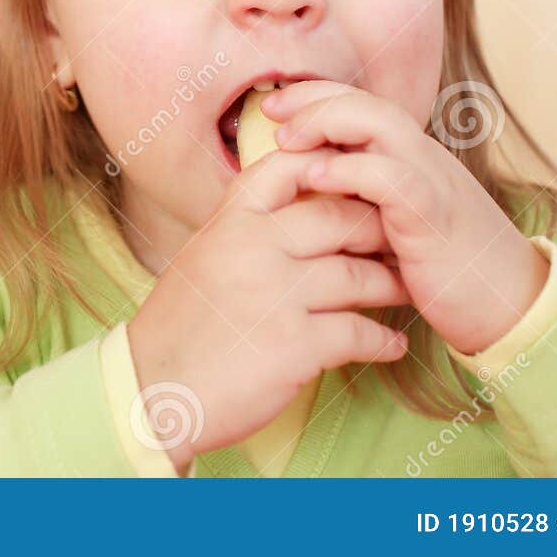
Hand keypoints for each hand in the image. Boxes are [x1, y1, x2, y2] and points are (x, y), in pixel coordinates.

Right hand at [125, 147, 410, 474]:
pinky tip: (393, 345)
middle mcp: (254, 247)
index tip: (359, 185)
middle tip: (400, 242)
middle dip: (379, 230)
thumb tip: (300, 207)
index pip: (290, 167)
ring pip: (360, 274)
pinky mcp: (296, 346)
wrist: (153, 390)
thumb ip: (247, 227)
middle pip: (342, 217)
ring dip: (392, 285)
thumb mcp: (203, 254)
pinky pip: (360, 332)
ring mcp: (276, 295)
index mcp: (229, 220)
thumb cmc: (180, 325)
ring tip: (403, 290)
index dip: (333, 168)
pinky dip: (384, 341)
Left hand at [261, 80, 550, 356]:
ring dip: (327, 123)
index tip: (272, 106)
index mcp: (409, 158)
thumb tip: (304, 190)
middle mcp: (422, 159)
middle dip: (314, 99)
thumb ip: (362, 199)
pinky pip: (393, 178)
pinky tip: (317, 178)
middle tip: (271, 111)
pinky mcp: (435, 217)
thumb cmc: (442, 270)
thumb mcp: (394, 225)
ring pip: (381, 125)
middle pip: (366, 102)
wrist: (509, 308)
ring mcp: (432, 182)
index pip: (360, 104)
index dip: (315, 96)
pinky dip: (352, 170)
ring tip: (286, 140)